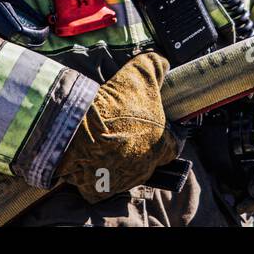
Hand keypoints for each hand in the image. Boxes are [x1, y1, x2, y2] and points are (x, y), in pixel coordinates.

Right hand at [53, 52, 181, 202]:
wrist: (77, 131)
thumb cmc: (114, 106)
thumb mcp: (140, 73)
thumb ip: (155, 66)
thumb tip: (162, 63)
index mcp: (161, 145)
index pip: (176, 142)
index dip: (171, 130)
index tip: (164, 121)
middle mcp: (144, 168)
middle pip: (149, 156)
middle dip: (141, 141)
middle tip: (127, 125)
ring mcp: (121, 181)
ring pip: (125, 169)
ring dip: (119, 156)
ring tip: (105, 137)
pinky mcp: (98, 190)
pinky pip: (100, 183)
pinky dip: (96, 170)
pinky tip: (89, 154)